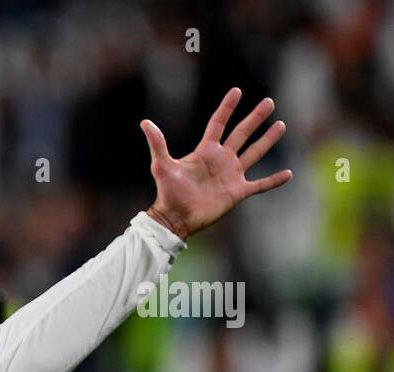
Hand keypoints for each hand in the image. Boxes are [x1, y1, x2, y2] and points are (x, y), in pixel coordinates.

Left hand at [141, 88, 290, 240]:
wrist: (175, 218)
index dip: (227, 108)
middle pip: (242, 134)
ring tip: (281, 125)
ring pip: (254, 153)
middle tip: (269, 101)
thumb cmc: (168, 192)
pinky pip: (260, 185)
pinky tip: (289, 173)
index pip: (218, 124)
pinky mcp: (238, 192)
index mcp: (206, 151)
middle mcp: (221, 160)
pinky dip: (274, 180)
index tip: (237, 91)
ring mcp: (231, 175)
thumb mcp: (162, 165)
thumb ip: (157, 143)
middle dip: (255, 118)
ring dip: (268, 140)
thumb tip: (144, 122)